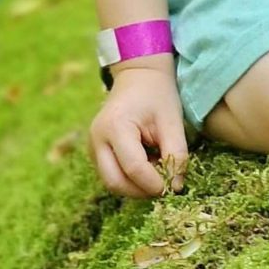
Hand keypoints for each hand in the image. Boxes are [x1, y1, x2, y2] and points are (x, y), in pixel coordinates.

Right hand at [91, 63, 188, 198]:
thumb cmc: (157, 95)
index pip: (133, 168)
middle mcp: (96, 139)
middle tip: (164, 185)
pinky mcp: (95, 153)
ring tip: (155, 169)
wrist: (137, 77)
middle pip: (115, 182)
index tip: (172, 186)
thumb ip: (176, 155)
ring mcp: (92, 147)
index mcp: (115, 126)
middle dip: (141, 191)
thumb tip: (175, 187)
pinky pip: (111, 176)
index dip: (154, 183)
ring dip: (136, 186)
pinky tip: (146, 166)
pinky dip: (130, 180)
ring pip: (111, 183)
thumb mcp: (172, 122)